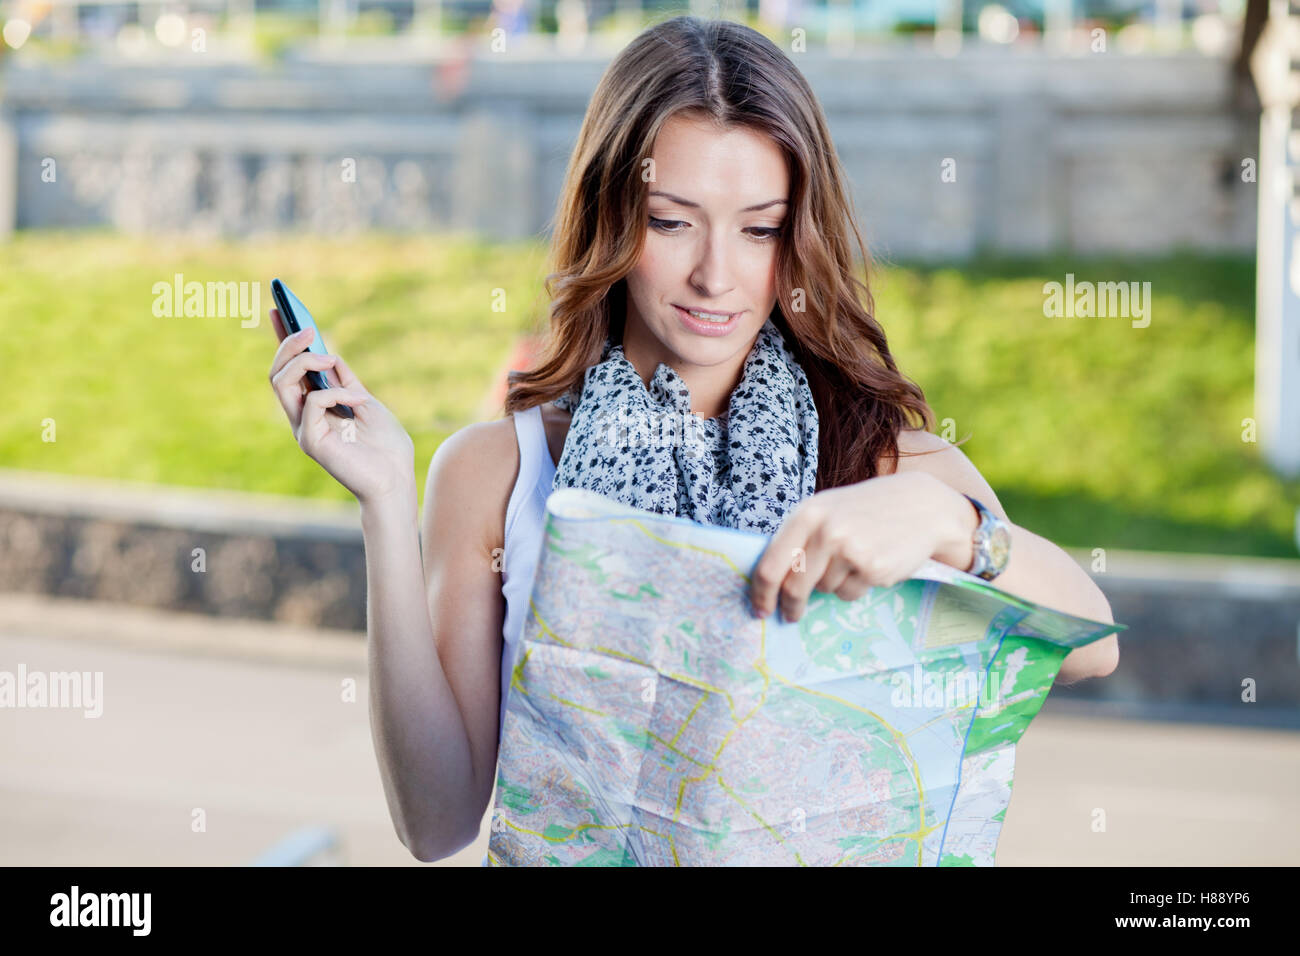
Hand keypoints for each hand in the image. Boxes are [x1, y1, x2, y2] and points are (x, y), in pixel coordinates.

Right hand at [268, 307, 414, 504]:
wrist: (396, 479)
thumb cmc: (386, 445)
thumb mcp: (366, 401)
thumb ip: (345, 381)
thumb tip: (330, 355)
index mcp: (315, 407)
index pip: (290, 369)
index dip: (281, 340)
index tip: (278, 309)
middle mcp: (302, 417)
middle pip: (278, 373)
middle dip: (288, 345)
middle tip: (307, 327)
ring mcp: (303, 429)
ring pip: (281, 383)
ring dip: (303, 361)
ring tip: (329, 356)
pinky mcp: (311, 441)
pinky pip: (312, 402)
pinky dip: (334, 393)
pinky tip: (357, 399)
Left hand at [748, 472, 974, 622]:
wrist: (920, 506)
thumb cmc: (865, 510)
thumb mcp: (826, 510)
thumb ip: (798, 538)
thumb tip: (771, 580)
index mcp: (806, 514)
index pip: (771, 565)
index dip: (761, 593)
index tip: (760, 609)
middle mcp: (825, 532)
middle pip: (793, 586)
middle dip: (790, 605)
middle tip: (791, 615)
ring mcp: (850, 550)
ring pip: (825, 591)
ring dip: (833, 585)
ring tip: (853, 560)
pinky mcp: (873, 568)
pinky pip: (850, 594)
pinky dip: (855, 587)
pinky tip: (870, 564)